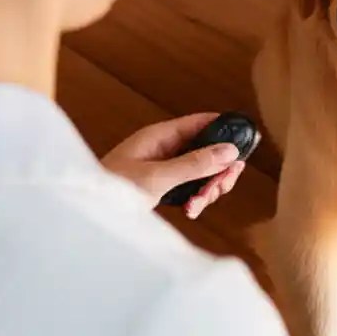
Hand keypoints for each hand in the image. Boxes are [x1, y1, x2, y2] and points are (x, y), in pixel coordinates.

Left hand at [102, 113, 246, 218]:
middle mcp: (163, 149)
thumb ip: (196, 164)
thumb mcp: (160, 177)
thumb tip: (229, 150)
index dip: (224, 129)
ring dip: (206, 189)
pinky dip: (194, 199)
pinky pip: (189, 188)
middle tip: (219, 187)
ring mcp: (163, 168)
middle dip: (217, 171)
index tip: (246, 141)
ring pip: (200, 173)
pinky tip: (189, 211)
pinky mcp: (161, 187)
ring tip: (197, 205)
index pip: (200, 123)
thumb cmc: (114, 189)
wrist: (89, 212)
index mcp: (160, 136)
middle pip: (206, 151)